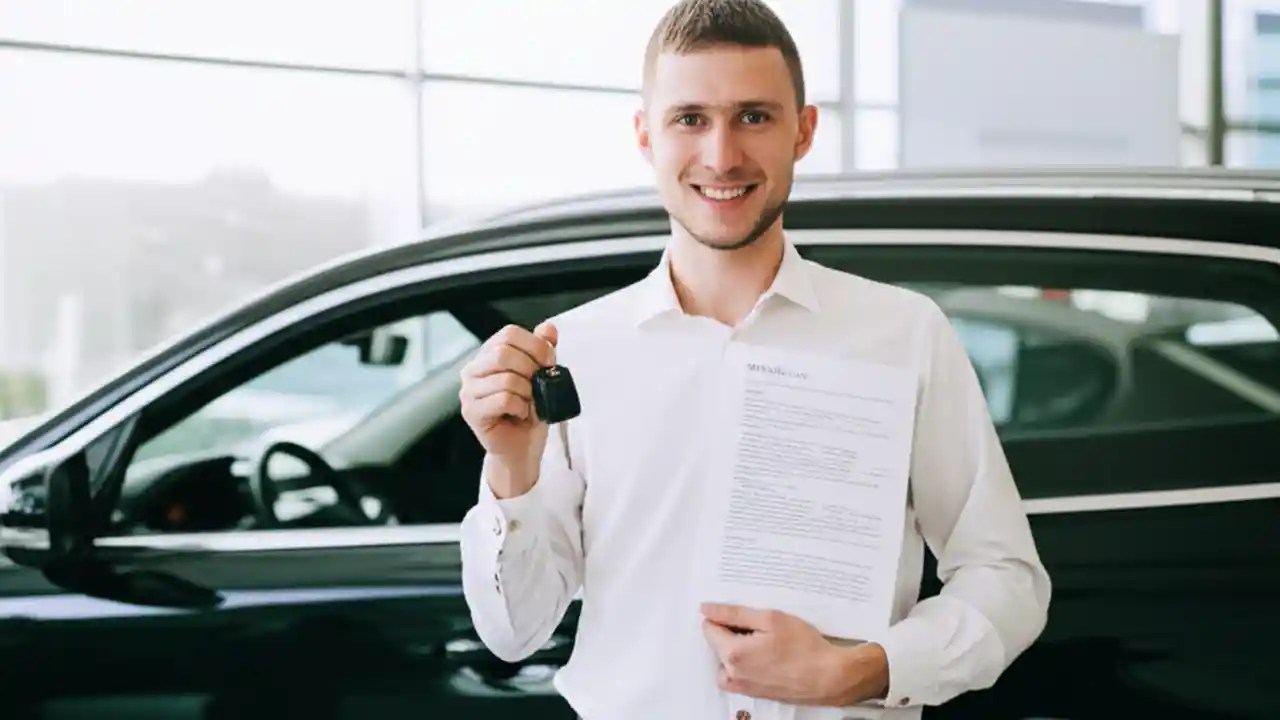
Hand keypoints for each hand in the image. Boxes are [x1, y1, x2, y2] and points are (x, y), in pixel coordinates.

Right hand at [460, 322, 557, 494]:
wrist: (522, 446)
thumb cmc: (529, 410)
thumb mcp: (541, 375)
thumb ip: (543, 349)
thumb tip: (549, 328)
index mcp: (489, 354)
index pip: (509, 334)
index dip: (534, 345)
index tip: (549, 362)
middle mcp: (473, 369)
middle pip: (503, 353)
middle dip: (531, 369)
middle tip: (539, 385)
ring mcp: (468, 390)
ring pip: (506, 378)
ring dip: (527, 393)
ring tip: (528, 403)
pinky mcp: (471, 411)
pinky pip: (504, 399)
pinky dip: (521, 407)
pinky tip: (520, 413)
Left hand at [700, 603, 889, 706]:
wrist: (828, 676)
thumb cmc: (803, 646)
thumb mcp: (769, 619)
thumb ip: (734, 614)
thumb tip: (706, 609)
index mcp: (732, 653)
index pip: (709, 627)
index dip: (723, 616)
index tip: (743, 614)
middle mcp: (732, 673)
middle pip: (717, 644)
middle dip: (731, 631)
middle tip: (759, 626)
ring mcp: (743, 686)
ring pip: (725, 660)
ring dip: (736, 648)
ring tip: (761, 641)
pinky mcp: (753, 693)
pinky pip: (736, 675)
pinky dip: (743, 664)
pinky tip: (764, 657)